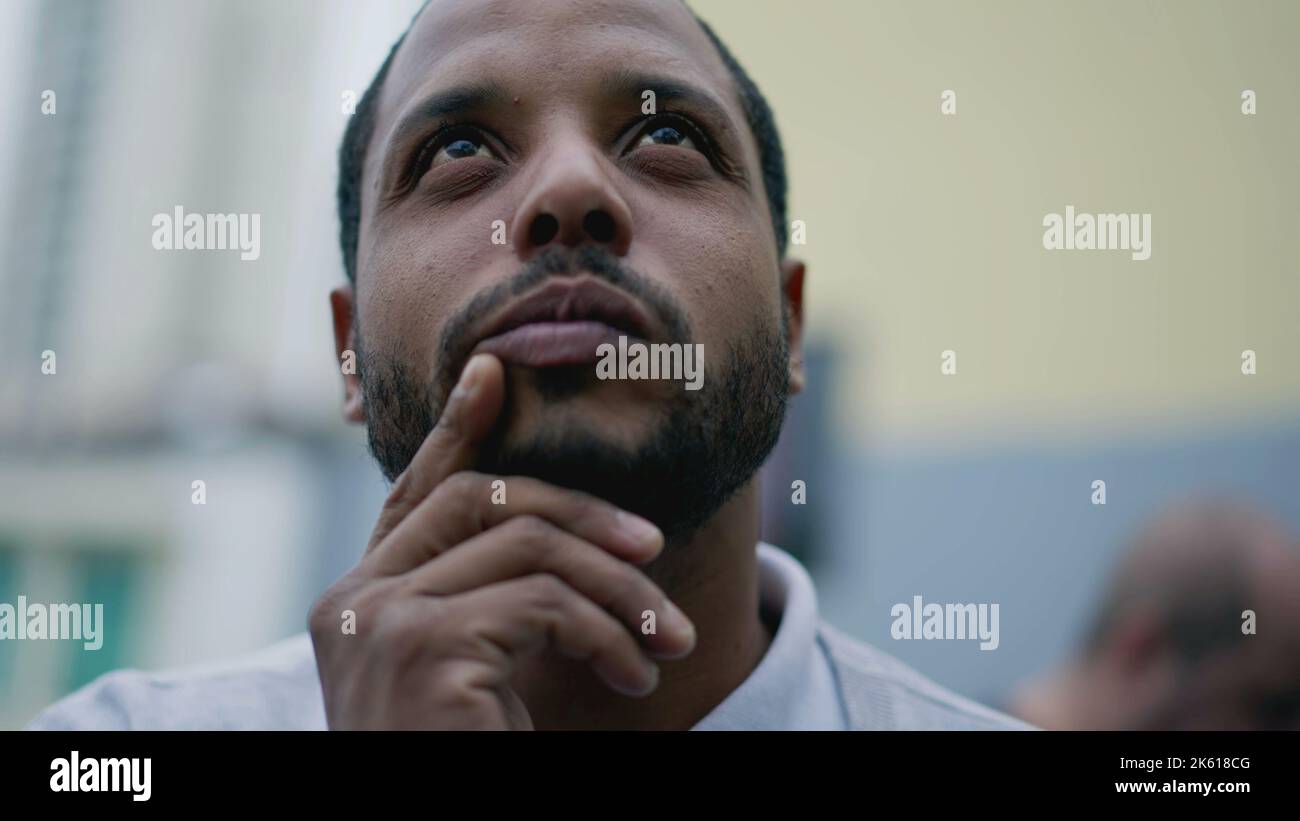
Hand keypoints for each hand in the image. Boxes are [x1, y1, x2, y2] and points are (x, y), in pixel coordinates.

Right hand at [309, 353, 695, 728]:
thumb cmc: (463, 755)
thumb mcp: (473, 672)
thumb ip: (486, 597)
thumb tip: (552, 528)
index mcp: (353, 603)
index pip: (411, 495)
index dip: (455, 430)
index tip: (493, 372)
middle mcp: (350, 603)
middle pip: (484, 502)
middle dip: (584, 514)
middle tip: (655, 550)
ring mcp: (379, 622)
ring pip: (533, 547)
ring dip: (621, 592)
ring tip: (668, 642)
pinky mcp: (425, 647)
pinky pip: (551, 604)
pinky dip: (612, 635)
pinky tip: (634, 678)